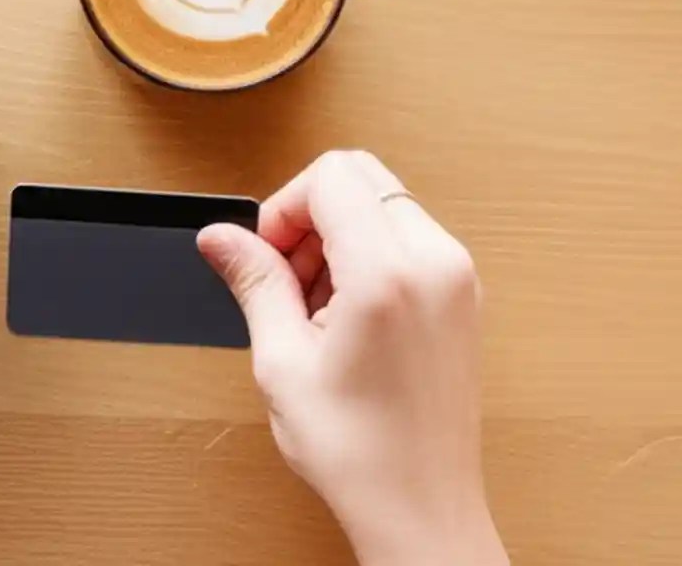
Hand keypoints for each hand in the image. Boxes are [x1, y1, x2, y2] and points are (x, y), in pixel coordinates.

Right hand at [198, 151, 506, 565]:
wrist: (420, 504)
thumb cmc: (360, 451)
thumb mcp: (282, 361)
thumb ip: (253, 282)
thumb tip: (220, 237)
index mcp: (389, 275)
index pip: (331, 177)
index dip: (283, 207)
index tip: (266, 254)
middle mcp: (435, 264)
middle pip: (362, 177)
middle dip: (310, 213)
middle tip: (286, 275)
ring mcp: (457, 276)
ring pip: (384, 203)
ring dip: (339, 234)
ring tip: (314, 306)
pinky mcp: (461, 292)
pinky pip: (407, 236)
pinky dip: (367, 253)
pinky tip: (343, 312)